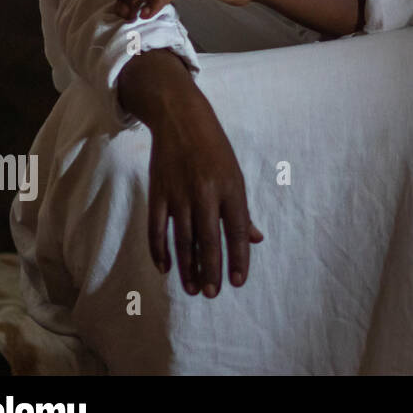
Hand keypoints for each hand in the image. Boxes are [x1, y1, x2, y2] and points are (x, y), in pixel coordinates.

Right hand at [145, 89, 263, 296]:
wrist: (181, 118)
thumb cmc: (214, 149)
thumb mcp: (236, 174)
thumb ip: (243, 210)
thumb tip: (255, 239)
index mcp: (231, 188)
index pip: (237, 230)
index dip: (238, 257)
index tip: (238, 282)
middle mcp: (206, 193)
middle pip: (209, 239)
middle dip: (212, 269)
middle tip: (213, 294)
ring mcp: (179, 194)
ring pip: (183, 239)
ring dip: (187, 267)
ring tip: (193, 288)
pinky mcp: (158, 193)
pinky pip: (156, 229)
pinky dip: (159, 251)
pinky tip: (165, 269)